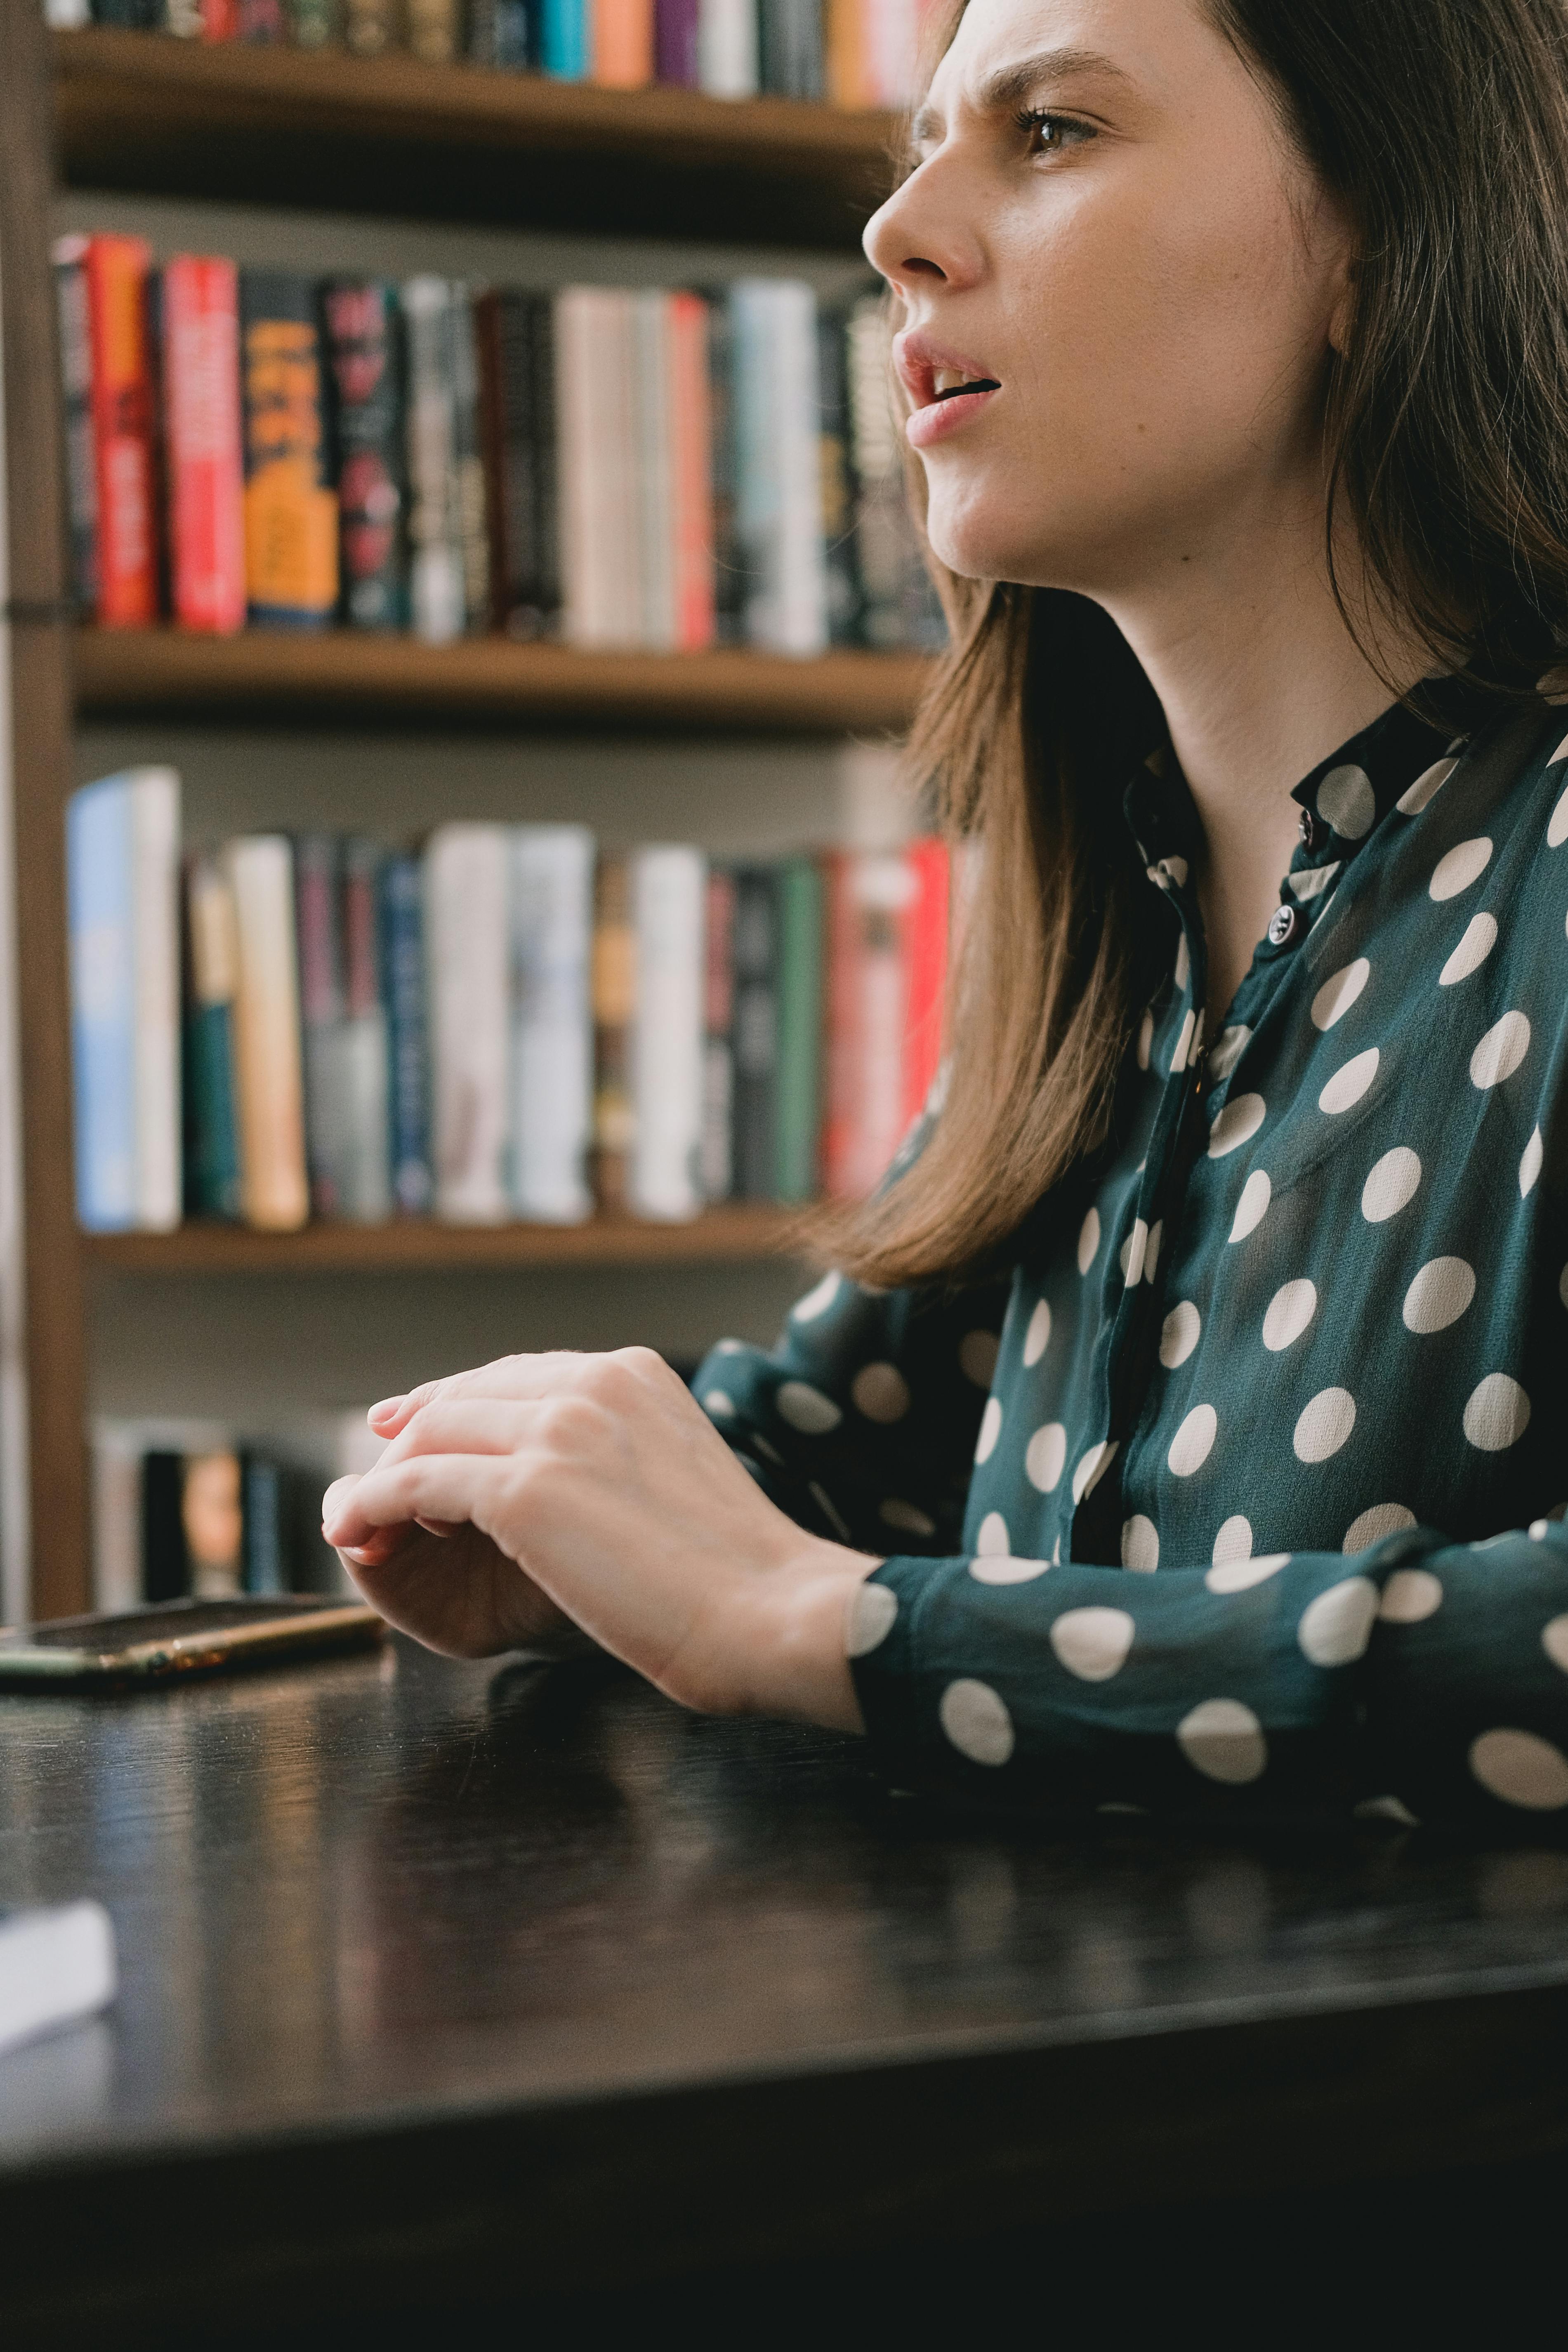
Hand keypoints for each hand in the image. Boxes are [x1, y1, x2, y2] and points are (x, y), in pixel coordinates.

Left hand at [321, 1347, 877, 1730]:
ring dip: (387, 1476)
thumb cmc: (738, 1574)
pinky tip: (360, 1531)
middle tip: (375, 1470)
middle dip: (414, 1432)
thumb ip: (623, 1456)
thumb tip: (575, 1484)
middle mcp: (594, 1383)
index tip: (416, 1424)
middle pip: (468, 1395)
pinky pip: (418, 1483)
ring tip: (359, 1517)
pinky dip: (378, 1505)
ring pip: (434, 1433)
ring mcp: (557, 1431)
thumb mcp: (678, 1477)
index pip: (521, 1373)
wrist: (769, 1609)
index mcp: (636, 1375)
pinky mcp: (523, 1491)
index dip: (460, 1399)